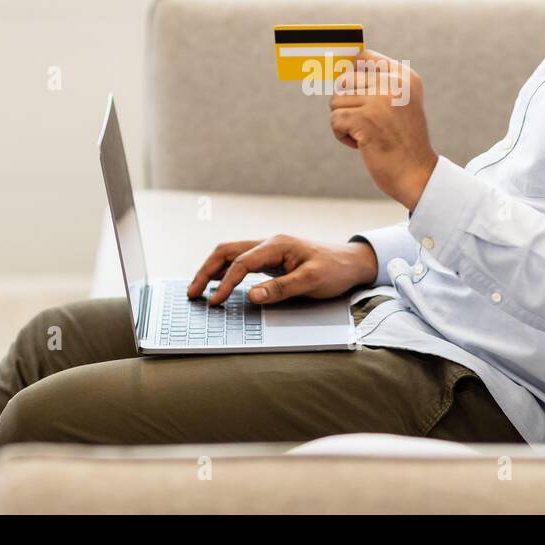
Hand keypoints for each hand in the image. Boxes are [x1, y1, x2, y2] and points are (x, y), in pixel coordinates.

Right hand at [186, 236, 378, 305]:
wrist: (352, 263)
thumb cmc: (335, 270)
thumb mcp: (310, 281)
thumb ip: (280, 289)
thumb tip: (251, 295)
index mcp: (276, 245)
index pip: (241, 262)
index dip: (224, 283)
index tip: (214, 301)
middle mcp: (269, 244)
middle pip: (227, 251)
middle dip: (206, 271)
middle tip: (192, 292)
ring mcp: (269, 250)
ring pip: (232, 254)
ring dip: (213, 270)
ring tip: (198, 289)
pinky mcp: (272, 260)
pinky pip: (241, 262)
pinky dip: (226, 272)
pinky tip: (220, 284)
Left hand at [329, 49, 437, 209]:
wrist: (417, 174)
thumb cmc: (403, 141)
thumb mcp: (401, 104)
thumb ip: (378, 84)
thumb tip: (341, 72)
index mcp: (404, 76)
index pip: (364, 57)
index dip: (352, 74)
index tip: (355, 93)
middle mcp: (392, 83)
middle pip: (345, 80)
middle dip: (347, 104)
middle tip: (366, 123)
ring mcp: (378, 101)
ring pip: (336, 101)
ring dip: (345, 122)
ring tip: (367, 134)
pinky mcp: (364, 119)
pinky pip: (335, 120)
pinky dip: (343, 136)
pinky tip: (363, 145)